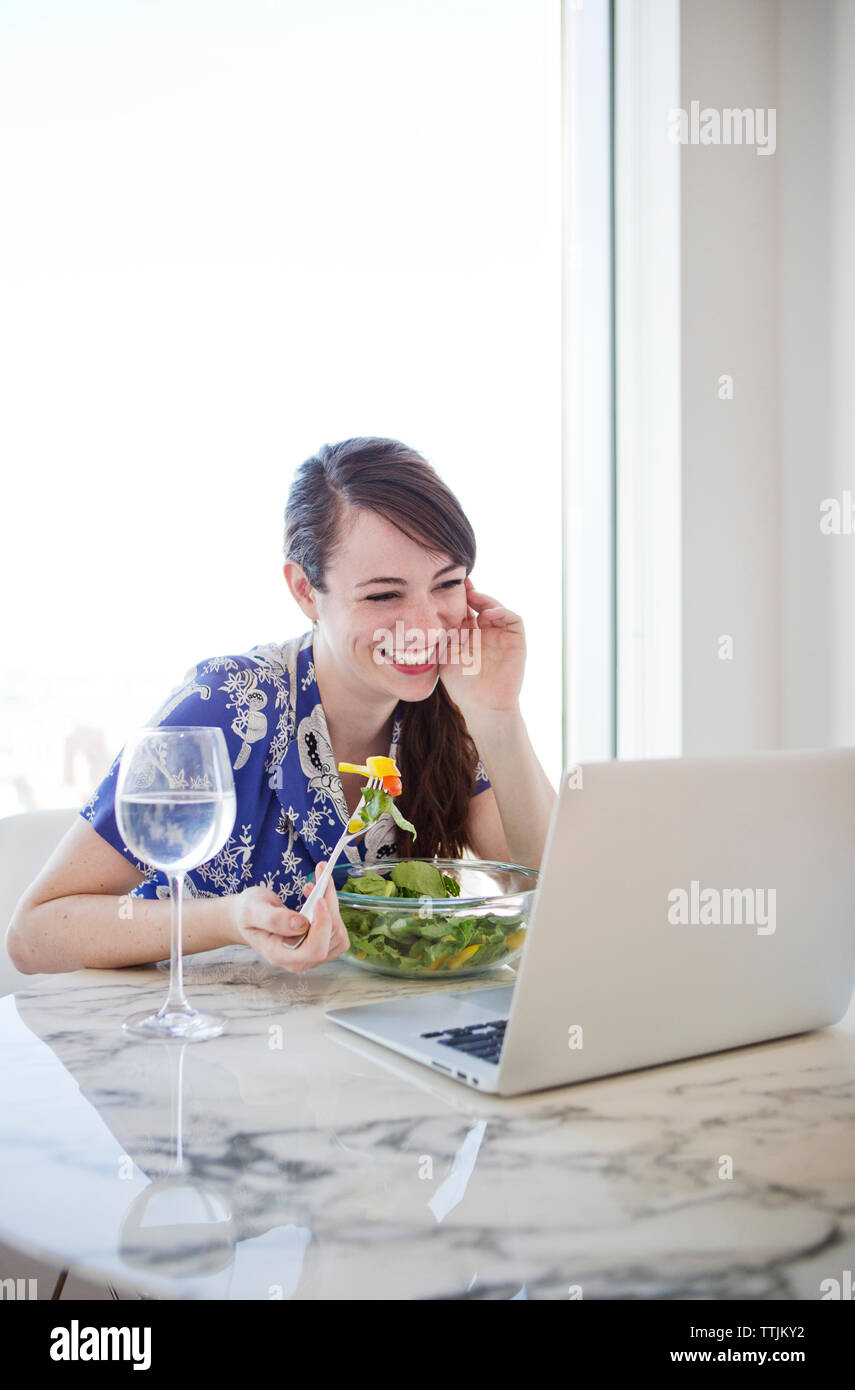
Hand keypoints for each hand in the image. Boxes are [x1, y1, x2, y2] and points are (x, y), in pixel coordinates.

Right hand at [229, 863, 349, 971]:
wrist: (249, 917)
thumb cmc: (248, 914)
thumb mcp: (253, 910)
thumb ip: (273, 919)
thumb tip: (300, 924)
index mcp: (280, 955)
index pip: (315, 950)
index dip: (323, 925)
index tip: (318, 899)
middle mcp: (299, 960)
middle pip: (330, 938)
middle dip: (329, 905)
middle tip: (319, 877)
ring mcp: (311, 955)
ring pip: (338, 932)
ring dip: (331, 904)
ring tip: (313, 886)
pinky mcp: (320, 945)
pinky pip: (337, 930)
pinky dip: (332, 909)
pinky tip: (316, 898)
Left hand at [438, 575, 525, 715]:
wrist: (483, 705)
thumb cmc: (462, 686)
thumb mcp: (446, 656)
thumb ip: (445, 635)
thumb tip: (433, 613)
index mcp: (470, 635)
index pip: (465, 610)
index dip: (458, 598)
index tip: (445, 585)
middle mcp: (487, 632)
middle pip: (481, 604)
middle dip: (471, 592)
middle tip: (461, 583)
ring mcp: (502, 636)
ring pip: (496, 608)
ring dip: (485, 599)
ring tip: (473, 596)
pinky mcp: (516, 641)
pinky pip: (513, 619)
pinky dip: (502, 611)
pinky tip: (488, 613)